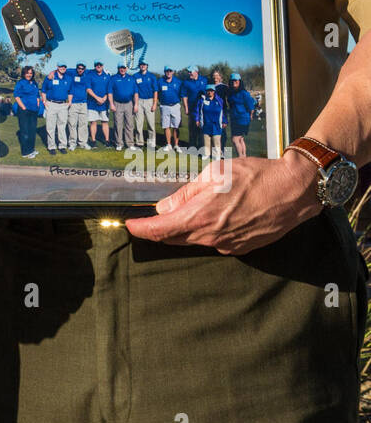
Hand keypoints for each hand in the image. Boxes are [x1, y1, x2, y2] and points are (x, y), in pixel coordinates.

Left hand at [125, 149, 320, 253]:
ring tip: (192, 210)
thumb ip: (186, 194)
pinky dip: (208, 231)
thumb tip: (164, 207)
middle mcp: (212, 236)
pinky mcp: (242, 248)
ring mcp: (228, 245)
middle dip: (161, 230)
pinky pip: (216, 242)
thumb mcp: (214, 174)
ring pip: (196, 241)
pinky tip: (217, 216)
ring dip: (186, 229)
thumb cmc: (255, 176)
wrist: (293, 191)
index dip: (141, 230)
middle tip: (151, 218)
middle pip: (175, 239)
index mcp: (201, 216)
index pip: (160, 231)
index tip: (130, 226)